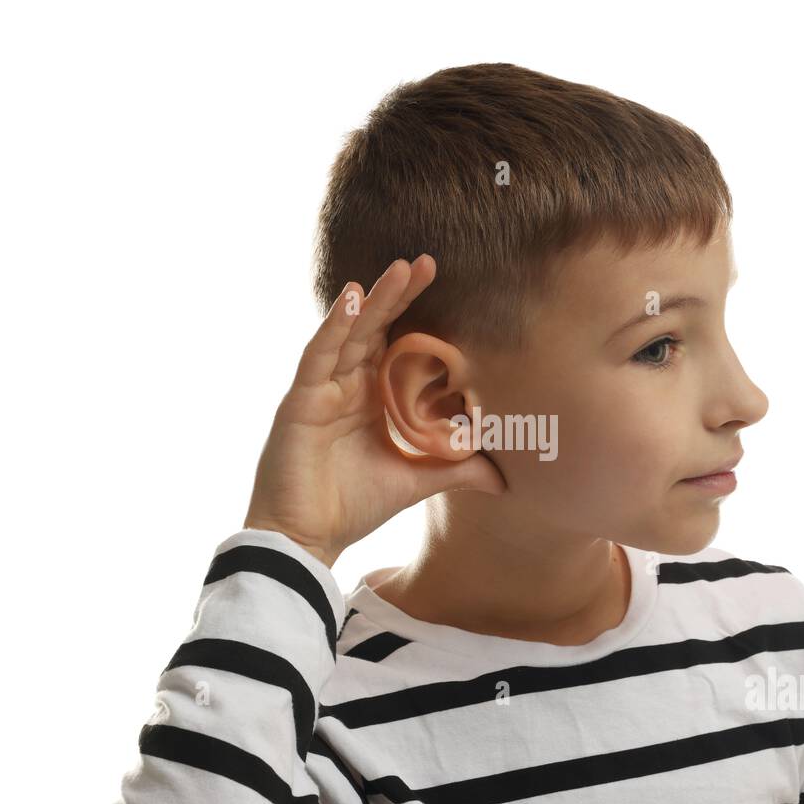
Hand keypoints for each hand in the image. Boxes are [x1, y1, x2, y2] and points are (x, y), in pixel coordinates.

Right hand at [242, 255, 506, 566]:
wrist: (308, 540)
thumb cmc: (351, 507)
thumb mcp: (415, 481)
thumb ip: (454, 470)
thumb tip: (503, 477)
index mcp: (369, 398)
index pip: (394, 344)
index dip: (415, 314)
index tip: (446, 285)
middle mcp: (344, 387)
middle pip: (373, 329)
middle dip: (399, 295)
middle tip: (427, 262)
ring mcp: (320, 391)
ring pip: (348, 333)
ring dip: (373, 300)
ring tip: (399, 269)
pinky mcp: (300, 402)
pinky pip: (319, 355)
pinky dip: (334, 325)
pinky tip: (352, 298)